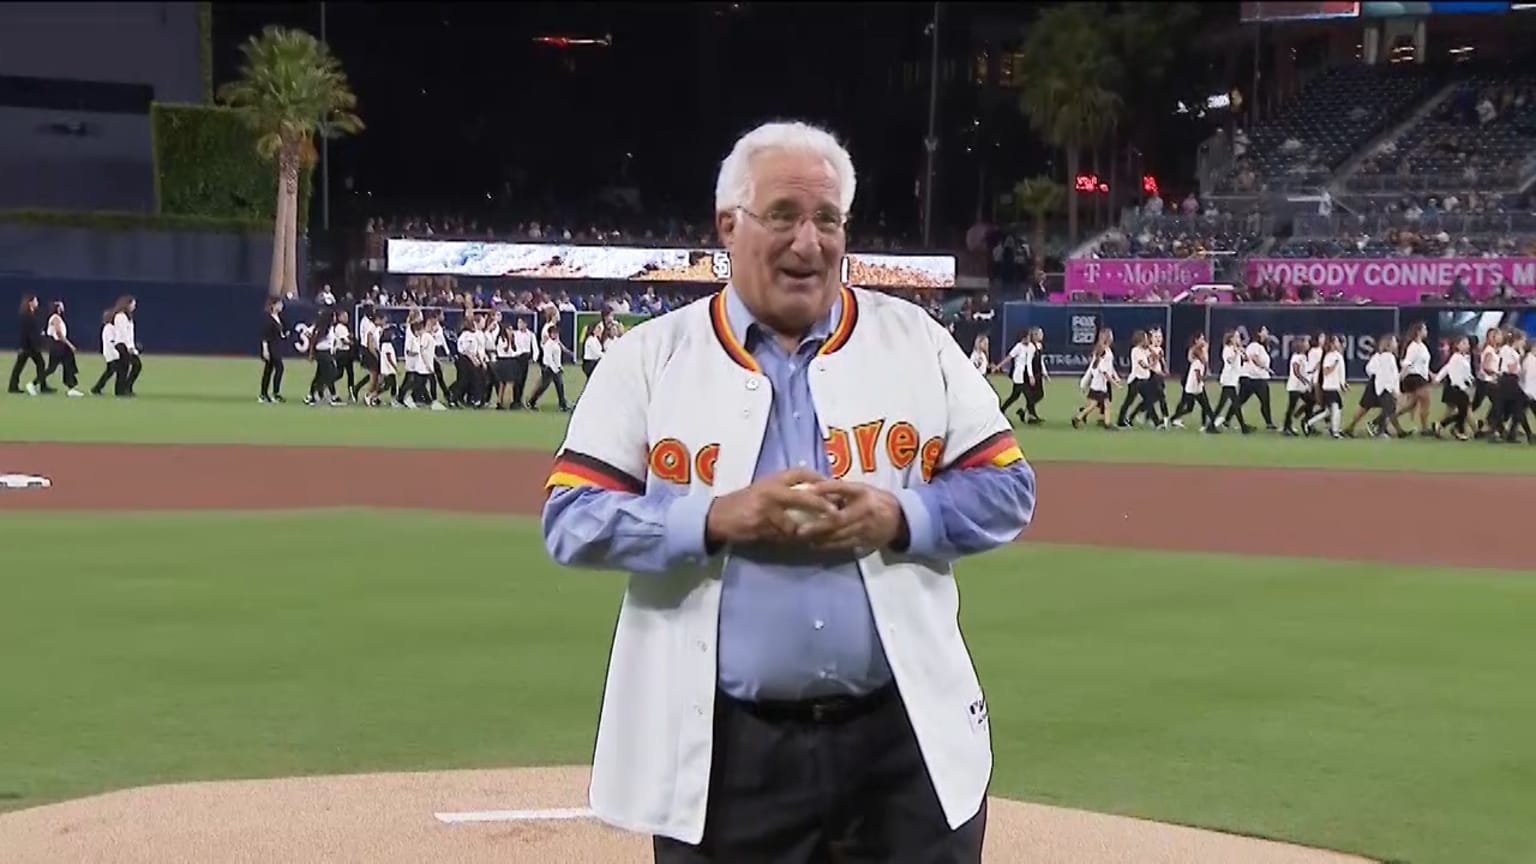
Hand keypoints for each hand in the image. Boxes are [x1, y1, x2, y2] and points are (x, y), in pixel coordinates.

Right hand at [704, 468, 837, 546]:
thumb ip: (785, 490)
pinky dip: (787, 540)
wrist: (718, 516)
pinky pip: (781, 536)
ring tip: (809, 536)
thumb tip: (813, 493)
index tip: (833, 487)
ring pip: (794, 523)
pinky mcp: (760, 525)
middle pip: (803, 496)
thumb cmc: (744, 502)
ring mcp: (766, 509)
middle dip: (821, 505)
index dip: (819, 478)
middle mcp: (771, 491)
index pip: (800, 473)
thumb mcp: (764, 489)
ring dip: (802, 532)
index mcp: (773, 479)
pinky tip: (788, 541)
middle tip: (835, 513)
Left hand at [794, 479, 907, 551]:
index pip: (843, 487)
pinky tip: (816, 544)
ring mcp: (866, 528)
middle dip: (817, 525)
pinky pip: (844, 544)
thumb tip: (813, 489)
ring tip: (803, 538)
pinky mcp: (866, 541)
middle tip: (799, 530)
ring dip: (820, 537)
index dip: (826, 489)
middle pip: (838, 519)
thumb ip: (840, 490)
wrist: (900, 519)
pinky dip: (828, 545)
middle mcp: (864, 510)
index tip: (808, 491)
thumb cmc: (874, 500)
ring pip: (839, 535)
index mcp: (863, 493)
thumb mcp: (861, 490)